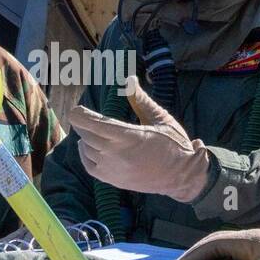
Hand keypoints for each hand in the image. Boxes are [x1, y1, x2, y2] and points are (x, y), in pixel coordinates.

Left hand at [69, 77, 210, 202]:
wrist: (183, 176)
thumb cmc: (174, 144)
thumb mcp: (160, 118)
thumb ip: (140, 100)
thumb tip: (129, 79)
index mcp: (129, 136)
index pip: (93, 124)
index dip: (80, 115)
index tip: (76, 110)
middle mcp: (118, 154)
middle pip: (87, 135)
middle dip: (82, 123)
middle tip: (81, 115)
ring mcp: (114, 170)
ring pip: (87, 150)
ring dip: (85, 137)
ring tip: (88, 129)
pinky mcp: (114, 180)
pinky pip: (90, 167)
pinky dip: (85, 155)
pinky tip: (86, 146)